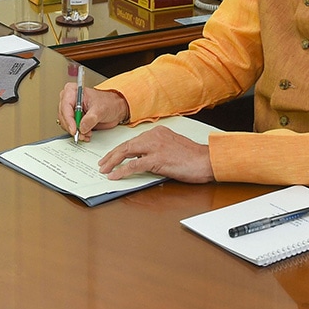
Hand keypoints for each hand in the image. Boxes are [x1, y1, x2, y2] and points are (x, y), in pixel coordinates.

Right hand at [58, 83, 128, 140]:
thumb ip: (91, 118)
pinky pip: (71, 128)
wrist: (116, 109)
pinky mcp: (74, 118)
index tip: (74, 129)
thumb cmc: (109, 102)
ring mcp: (71, 110)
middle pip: (63, 116)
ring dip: (76, 131)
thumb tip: (82, 127)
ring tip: (87, 133)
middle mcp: (70, 100)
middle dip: (72, 127)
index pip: (65, 106)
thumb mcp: (101, 109)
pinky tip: (86, 134)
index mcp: (73, 91)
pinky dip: (78, 133)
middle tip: (81, 133)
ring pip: (66, 124)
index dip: (68, 119)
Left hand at [98, 125, 213, 183]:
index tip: (112, 156)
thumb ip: (157, 148)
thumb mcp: (172, 147)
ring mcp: (155, 147)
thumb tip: (143, 159)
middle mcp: (155, 136)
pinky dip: (122, 170)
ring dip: (113, 161)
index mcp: (158, 132)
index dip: (120, 149)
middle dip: (112, 155)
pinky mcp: (157, 159)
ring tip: (104, 169)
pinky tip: (115, 176)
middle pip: (127, 144)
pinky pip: (134, 165)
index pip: (134, 140)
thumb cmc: (192, 156)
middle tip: (102, 163)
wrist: (205, 160)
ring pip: (127, 152)